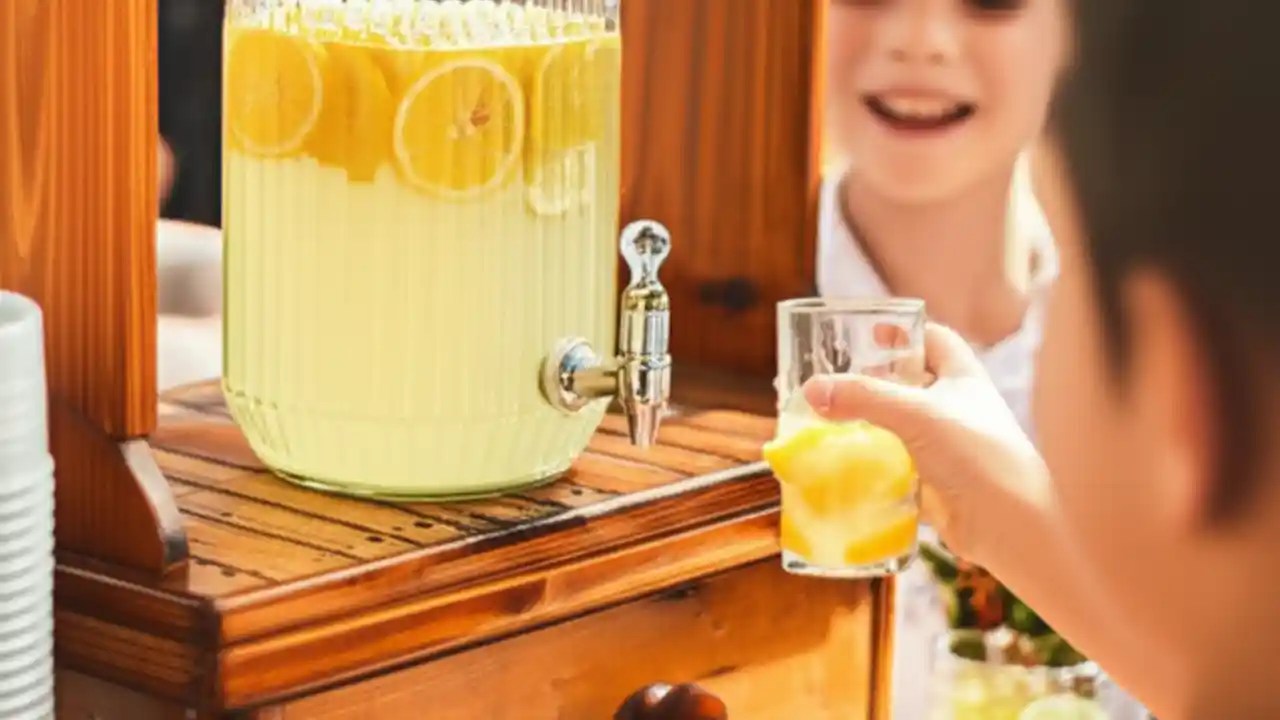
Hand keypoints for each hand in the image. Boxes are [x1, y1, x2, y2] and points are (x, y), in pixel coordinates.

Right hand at [802, 323, 1047, 561]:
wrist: (1008, 526)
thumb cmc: (975, 454)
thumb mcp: (916, 414)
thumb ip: (863, 397)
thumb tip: (812, 389)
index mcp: (963, 378)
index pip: (934, 340)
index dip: (904, 333)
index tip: (870, 335)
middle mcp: (957, 409)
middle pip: (913, 384)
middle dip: (877, 383)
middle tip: (839, 384)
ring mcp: (948, 448)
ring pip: (903, 428)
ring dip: (872, 427)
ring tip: (832, 423)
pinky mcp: (936, 483)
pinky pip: (899, 468)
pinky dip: (875, 467)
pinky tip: (847, 467)